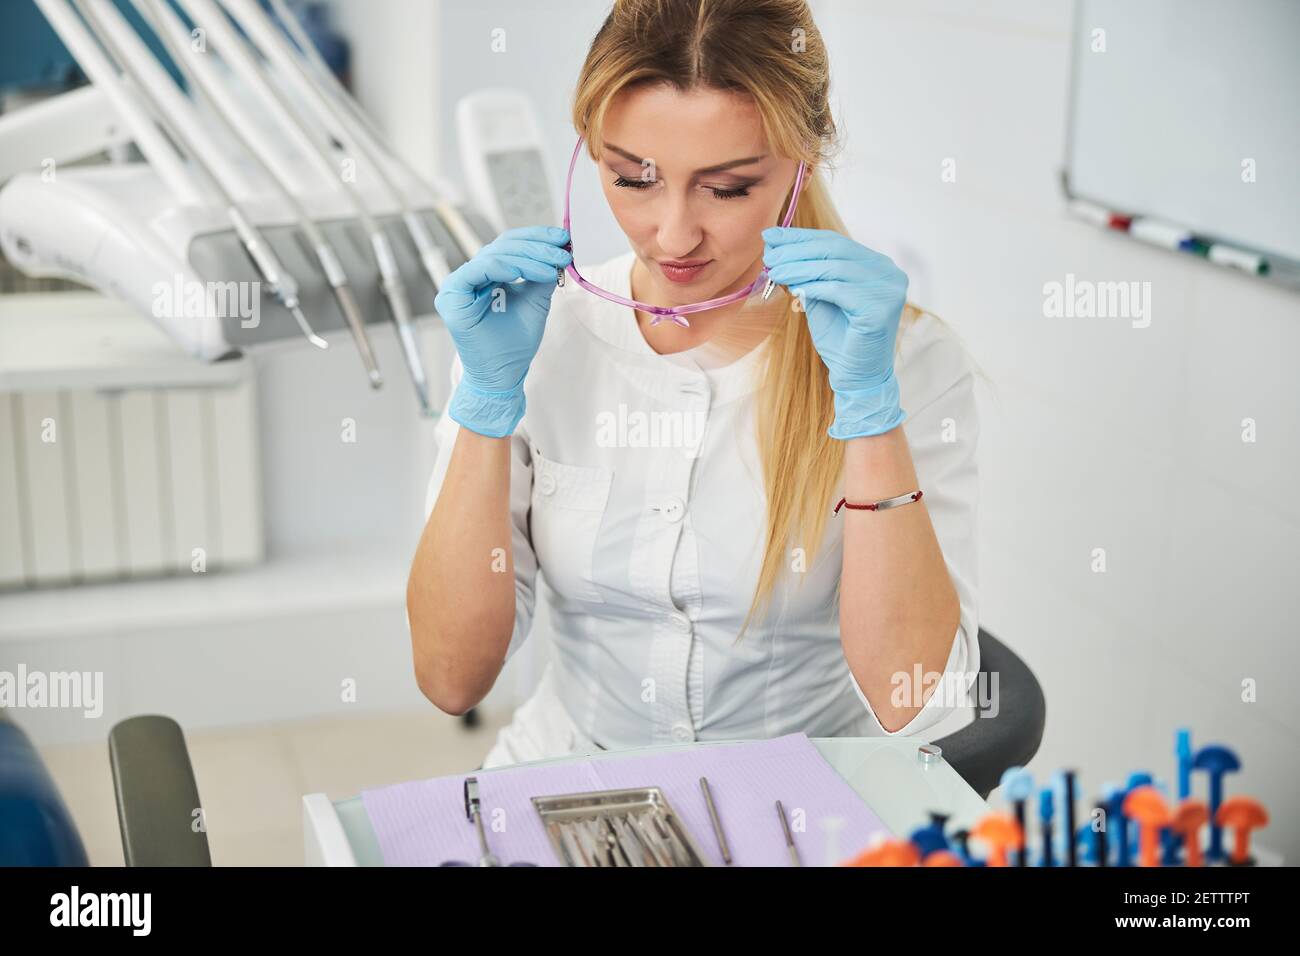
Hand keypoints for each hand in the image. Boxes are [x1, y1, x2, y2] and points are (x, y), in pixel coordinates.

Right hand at [433, 226, 571, 436]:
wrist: (501, 376)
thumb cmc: (514, 345)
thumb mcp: (535, 302)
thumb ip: (541, 275)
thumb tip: (558, 248)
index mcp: (486, 275)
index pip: (509, 244)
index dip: (536, 237)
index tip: (563, 239)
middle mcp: (469, 276)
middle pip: (502, 246)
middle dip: (537, 246)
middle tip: (562, 252)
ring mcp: (457, 284)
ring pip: (495, 254)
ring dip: (529, 257)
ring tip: (553, 266)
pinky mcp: (452, 295)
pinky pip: (481, 269)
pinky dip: (508, 267)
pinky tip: (532, 274)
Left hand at [761, 226, 908, 438]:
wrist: (858, 376)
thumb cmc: (840, 339)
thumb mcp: (820, 297)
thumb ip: (808, 273)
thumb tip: (776, 244)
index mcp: (878, 265)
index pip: (835, 242)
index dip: (801, 238)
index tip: (772, 236)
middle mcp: (889, 272)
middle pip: (835, 250)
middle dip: (796, 250)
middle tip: (769, 254)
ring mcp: (888, 289)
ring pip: (834, 268)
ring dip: (799, 267)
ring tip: (774, 270)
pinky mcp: (880, 308)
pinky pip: (838, 290)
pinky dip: (812, 287)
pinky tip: (793, 288)